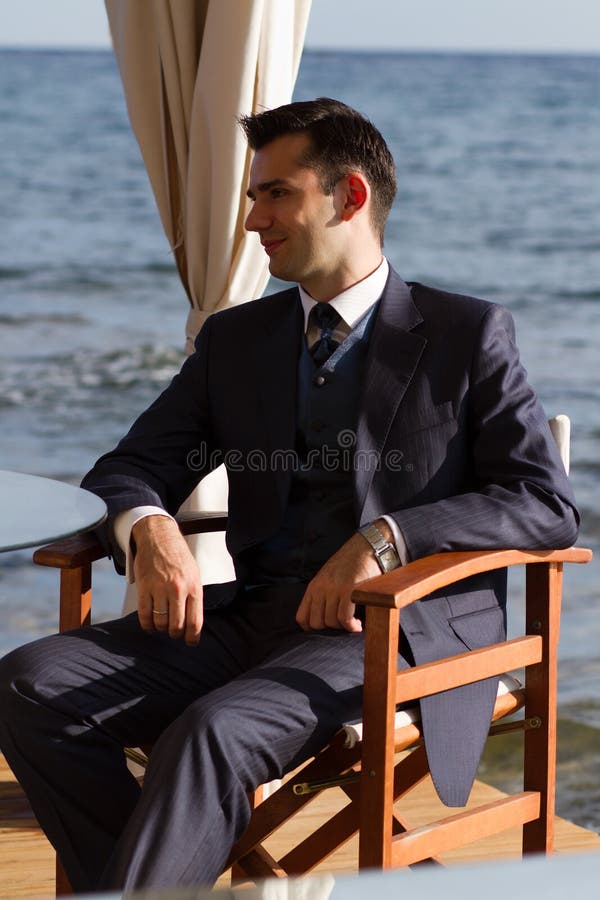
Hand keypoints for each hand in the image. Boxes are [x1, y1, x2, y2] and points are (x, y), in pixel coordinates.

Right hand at [132, 515, 203, 645]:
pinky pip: (144, 615)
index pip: (195, 621)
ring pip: (160, 622)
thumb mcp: (194, 575)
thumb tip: (193, 623)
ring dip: (161, 629)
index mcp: (194, 586)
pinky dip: (147, 625)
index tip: (190, 643)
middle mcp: (178, 589)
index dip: (192, 637)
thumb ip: (194, 597)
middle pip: (176, 625)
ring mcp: (160, 588)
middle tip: (174, 633)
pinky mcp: (144, 587)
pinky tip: (150, 624)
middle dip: (175, 634)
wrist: (159, 538)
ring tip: (162, 625)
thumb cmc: (178, 557)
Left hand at [296, 520, 395, 632]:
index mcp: (313, 586)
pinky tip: (358, 625)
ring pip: (331, 622)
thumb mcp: (329, 577)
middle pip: (316, 623)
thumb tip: (322, 619)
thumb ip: (323, 594)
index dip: (313, 629)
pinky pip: (344, 618)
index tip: (328, 628)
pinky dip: (351, 626)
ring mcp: (334, 589)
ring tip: (353, 624)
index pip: (302, 618)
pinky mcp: (349, 590)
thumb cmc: (351, 563)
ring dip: (343, 628)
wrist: (367, 546)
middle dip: (330, 629)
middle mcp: (321, 588)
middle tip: (342, 625)